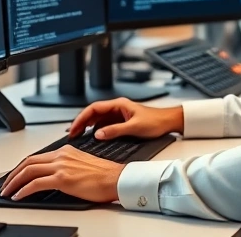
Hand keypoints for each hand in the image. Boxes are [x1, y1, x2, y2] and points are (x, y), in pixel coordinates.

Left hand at [0, 145, 124, 201]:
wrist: (116, 178)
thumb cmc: (104, 175)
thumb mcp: (81, 165)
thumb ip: (66, 167)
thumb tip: (53, 178)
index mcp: (66, 151)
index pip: (37, 157)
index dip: (22, 167)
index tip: (15, 175)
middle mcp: (61, 155)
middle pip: (28, 161)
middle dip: (13, 174)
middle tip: (5, 184)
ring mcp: (61, 166)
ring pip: (28, 171)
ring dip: (14, 182)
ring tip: (7, 192)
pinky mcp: (62, 178)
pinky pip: (36, 183)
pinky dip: (23, 190)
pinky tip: (19, 196)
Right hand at [68, 97, 183, 140]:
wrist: (168, 122)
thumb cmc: (155, 121)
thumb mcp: (134, 127)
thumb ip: (115, 131)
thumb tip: (98, 134)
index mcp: (118, 105)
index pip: (94, 108)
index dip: (81, 117)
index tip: (74, 127)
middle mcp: (117, 108)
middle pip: (93, 113)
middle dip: (81, 122)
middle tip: (72, 134)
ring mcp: (119, 115)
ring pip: (97, 119)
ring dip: (87, 126)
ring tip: (78, 136)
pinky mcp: (122, 122)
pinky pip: (104, 124)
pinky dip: (96, 130)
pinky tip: (92, 137)